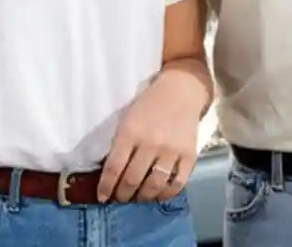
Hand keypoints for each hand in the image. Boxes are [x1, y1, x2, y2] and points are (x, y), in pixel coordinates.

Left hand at [97, 71, 202, 202]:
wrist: (181, 91)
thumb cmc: (149, 106)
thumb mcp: (127, 120)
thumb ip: (119, 145)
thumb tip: (110, 175)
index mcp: (130, 132)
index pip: (114, 167)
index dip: (106, 187)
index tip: (103, 198)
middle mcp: (150, 143)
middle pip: (132, 180)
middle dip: (123, 195)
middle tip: (120, 199)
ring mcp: (171, 151)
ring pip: (154, 185)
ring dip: (143, 197)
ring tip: (138, 198)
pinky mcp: (188, 156)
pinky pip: (177, 183)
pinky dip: (166, 194)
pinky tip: (159, 194)